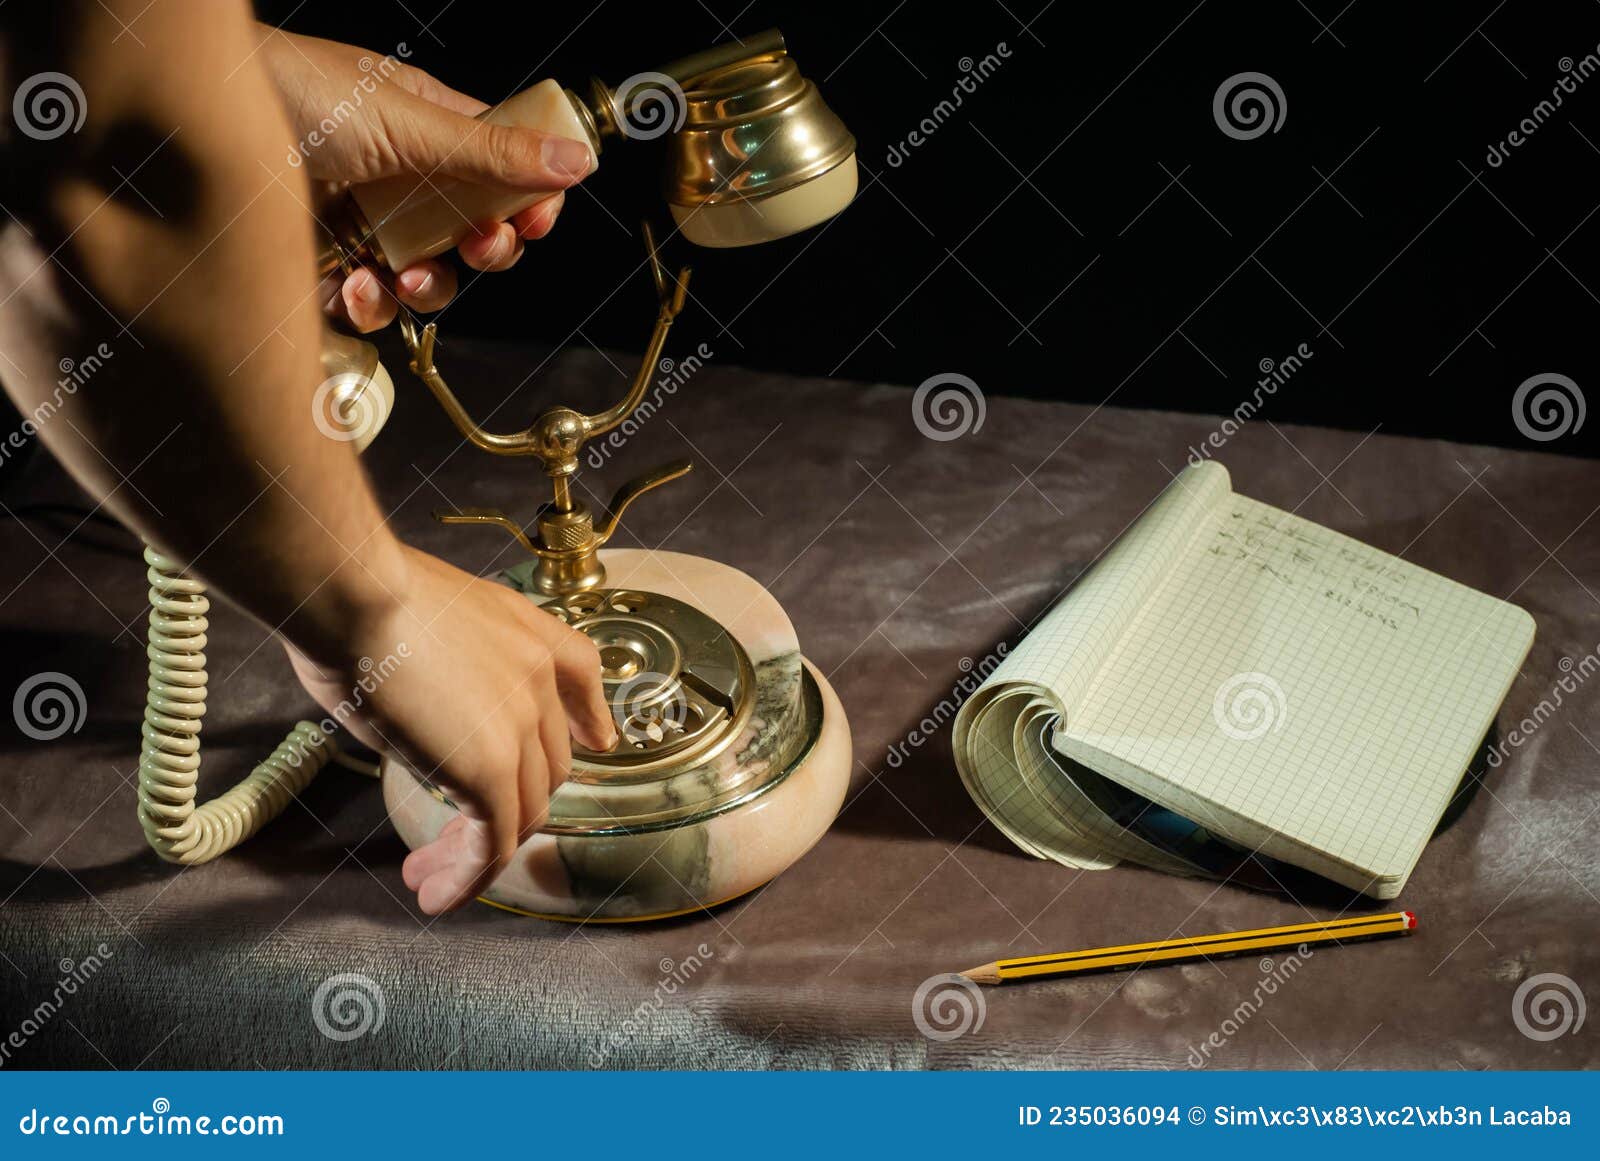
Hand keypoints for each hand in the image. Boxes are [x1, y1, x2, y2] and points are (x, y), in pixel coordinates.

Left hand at [259, 26, 593, 331]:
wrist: (185, 124)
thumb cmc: (290, 90)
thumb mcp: (406, 122)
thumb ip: (493, 155)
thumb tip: (577, 162)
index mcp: (425, 129)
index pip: (500, 170)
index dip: (526, 200)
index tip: (535, 221)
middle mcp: (397, 177)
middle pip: (471, 231)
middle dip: (484, 249)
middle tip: (477, 246)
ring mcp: (359, 222)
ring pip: (424, 277)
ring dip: (428, 287)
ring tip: (405, 279)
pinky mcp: (321, 264)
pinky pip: (367, 305)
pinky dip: (371, 308)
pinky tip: (357, 289)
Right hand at [284, 544, 616, 913]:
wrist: (352, 593)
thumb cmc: (356, 596)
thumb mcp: (415, 620)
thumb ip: (439, 671)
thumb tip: (415, 718)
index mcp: (523, 629)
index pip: (581, 673)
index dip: (591, 715)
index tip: (597, 738)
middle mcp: (537, 676)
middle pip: (543, 760)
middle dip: (505, 805)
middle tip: (454, 837)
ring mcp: (521, 723)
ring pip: (522, 809)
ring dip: (479, 852)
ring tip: (432, 879)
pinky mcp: (491, 768)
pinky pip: (496, 838)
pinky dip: (472, 874)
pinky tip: (440, 892)